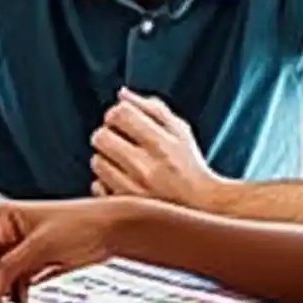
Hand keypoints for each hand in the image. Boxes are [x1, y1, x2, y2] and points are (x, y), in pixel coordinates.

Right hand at [0, 198, 135, 302]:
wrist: (112, 229)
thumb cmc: (79, 224)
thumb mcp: (41, 245)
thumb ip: (11, 266)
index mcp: (4, 217)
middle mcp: (7, 232)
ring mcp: (19, 249)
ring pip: (0, 280)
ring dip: (1, 302)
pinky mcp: (33, 264)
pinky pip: (16, 286)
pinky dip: (16, 302)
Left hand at [90, 88, 221, 208]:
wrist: (205, 207)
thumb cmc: (190, 164)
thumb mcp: (180, 131)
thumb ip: (152, 108)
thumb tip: (121, 94)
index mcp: (161, 144)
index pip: (119, 114)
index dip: (117, 113)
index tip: (123, 120)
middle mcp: (146, 167)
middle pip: (101, 137)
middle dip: (107, 134)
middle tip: (120, 141)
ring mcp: (134, 190)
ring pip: (97, 161)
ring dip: (106, 159)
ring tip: (124, 163)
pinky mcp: (125, 208)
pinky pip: (97, 186)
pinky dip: (105, 182)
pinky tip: (123, 181)